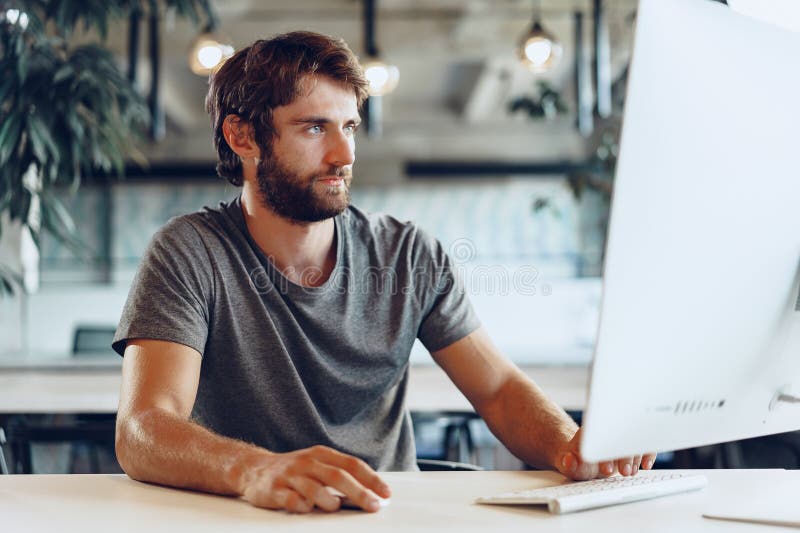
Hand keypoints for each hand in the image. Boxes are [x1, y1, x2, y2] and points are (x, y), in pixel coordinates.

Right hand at [236, 445, 390, 512]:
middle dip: (359, 492)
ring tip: (335, 506)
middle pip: (338, 477)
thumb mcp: (317, 465)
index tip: (386, 493)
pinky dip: (304, 507)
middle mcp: (307, 462)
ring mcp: (290, 476)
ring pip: (315, 489)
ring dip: (330, 501)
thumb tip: (370, 493)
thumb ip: (339, 475)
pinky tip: (307, 508)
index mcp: (321, 454)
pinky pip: (293, 502)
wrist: (253, 469)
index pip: (352, 464)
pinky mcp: (275, 490)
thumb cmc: (294, 470)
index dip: (371, 479)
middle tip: (374, 506)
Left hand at [555, 428, 656, 480]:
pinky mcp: (630, 443)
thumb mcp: (567, 463)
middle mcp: (607, 429)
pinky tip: (645, 465)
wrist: (582, 458)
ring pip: (632, 441)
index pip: (600, 435)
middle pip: (619, 436)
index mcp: (590, 430)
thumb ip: (568, 462)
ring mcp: (620, 436)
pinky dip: (647, 454)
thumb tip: (568, 461)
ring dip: (634, 457)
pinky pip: (643, 444)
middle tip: (623, 472)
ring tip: (629, 472)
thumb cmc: (575, 460)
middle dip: (623, 456)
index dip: (605, 451)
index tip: (607, 468)